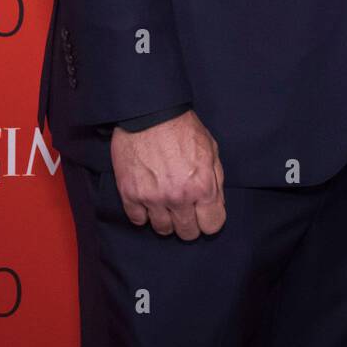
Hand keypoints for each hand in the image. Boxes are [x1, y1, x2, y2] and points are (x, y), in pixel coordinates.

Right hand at [110, 109, 225, 239]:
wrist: (150, 113)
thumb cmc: (183, 128)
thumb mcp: (211, 149)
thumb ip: (216, 180)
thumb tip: (216, 204)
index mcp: (202, 186)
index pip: (212, 226)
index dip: (210, 220)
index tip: (205, 214)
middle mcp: (178, 197)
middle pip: (188, 233)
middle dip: (189, 223)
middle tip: (185, 209)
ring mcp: (152, 198)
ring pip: (163, 230)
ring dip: (166, 219)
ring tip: (166, 203)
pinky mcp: (130, 194)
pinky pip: (138, 220)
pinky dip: (143, 213)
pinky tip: (148, 200)